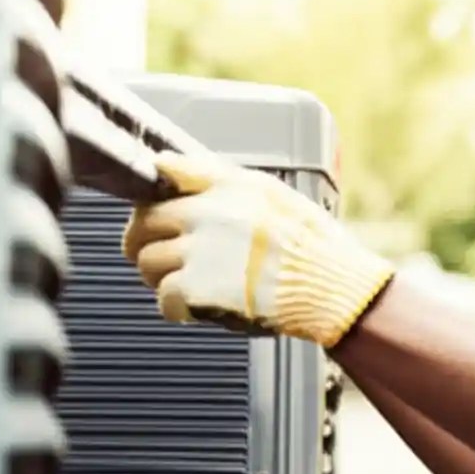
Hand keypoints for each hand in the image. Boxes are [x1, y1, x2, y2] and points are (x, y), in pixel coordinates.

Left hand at [121, 148, 395, 346]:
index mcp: (228, 186)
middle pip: (142, 222)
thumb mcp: (274, 192)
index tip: (153, 210)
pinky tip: (200, 305)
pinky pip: (163, 298)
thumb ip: (224, 178)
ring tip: (190, 282)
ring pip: (147, 263)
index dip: (153, 194)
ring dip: (161, 276)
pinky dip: (177, 308)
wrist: (332, 288)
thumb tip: (175, 166)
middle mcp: (207, 212)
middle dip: (144, 241)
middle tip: (160, 255)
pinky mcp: (196, 289)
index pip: (166, 171)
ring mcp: (198, 251)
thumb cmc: (313, 246)